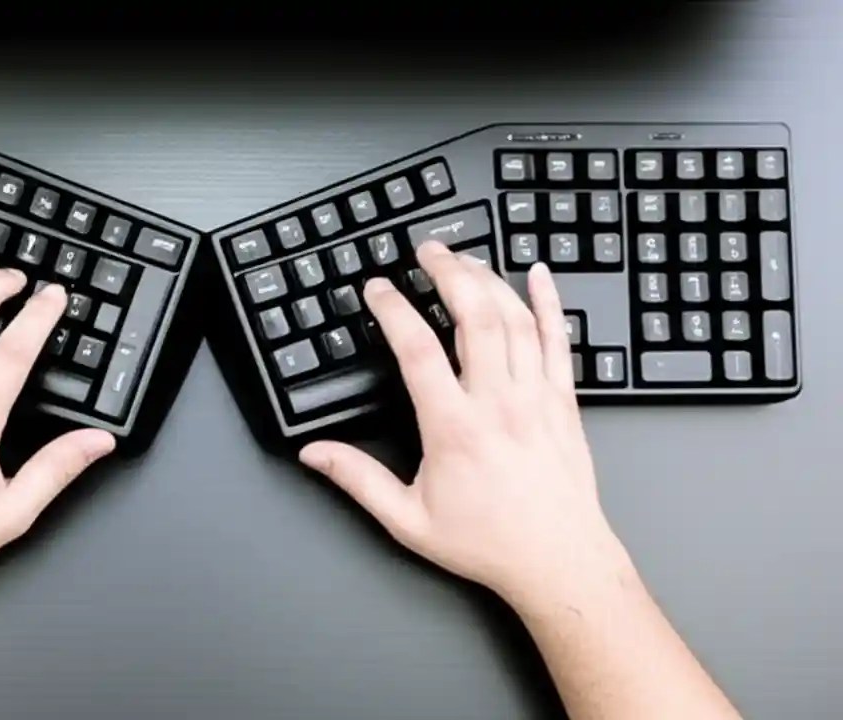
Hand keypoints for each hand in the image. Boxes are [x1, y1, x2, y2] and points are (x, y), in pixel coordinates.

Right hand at [299, 242, 631, 610]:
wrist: (559, 562)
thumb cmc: (489, 542)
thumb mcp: (407, 519)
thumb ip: (357, 480)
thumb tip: (316, 454)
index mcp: (455, 428)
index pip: (418, 350)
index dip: (394, 310)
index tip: (378, 289)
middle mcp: (498, 403)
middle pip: (474, 316)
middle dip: (449, 272)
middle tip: (428, 251)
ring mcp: (536, 398)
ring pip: (515, 320)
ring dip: (489, 280)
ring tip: (465, 259)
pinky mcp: (564, 402)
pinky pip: (560, 339)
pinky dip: (550, 302)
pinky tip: (539, 275)